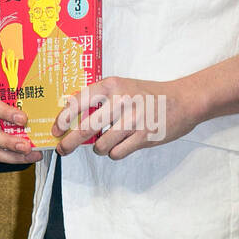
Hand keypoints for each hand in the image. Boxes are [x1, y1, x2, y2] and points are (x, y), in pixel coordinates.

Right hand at [0, 85, 41, 163]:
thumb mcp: (19, 85)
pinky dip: (19, 158)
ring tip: (31, 154)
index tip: (23, 119)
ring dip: (14, 154)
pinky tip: (33, 156)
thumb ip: (28, 88)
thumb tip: (50, 92)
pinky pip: (4, 155)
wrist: (13, 95)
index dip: (7, 113)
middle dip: (9, 142)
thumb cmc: (16, 91)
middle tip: (26, 145)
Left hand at [53, 76, 200, 159]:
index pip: (78, 102)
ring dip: (98, 149)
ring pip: (101, 145)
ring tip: (104, 144)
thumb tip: (70, 113)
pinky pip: (117, 153)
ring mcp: (133, 120)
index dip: (63, 118)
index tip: (56, 130)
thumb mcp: (121, 86)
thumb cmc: (147, 94)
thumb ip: (99, 98)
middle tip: (62, 149)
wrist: (182, 101)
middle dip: (69, 142)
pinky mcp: (144, 136)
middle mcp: (121, 101)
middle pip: (86, 128)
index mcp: (111, 85)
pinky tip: (120, 145)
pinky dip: (114, 153)